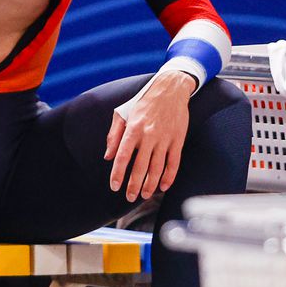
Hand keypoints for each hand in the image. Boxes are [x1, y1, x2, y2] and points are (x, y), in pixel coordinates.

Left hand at [105, 72, 194, 201]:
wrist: (170, 89)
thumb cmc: (143, 102)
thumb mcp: (122, 114)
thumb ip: (114, 136)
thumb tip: (108, 157)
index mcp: (133, 129)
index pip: (123, 157)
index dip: (118, 173)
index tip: (114, 186)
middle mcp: (149, 136)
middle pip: (140, 167)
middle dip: (134, 185)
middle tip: (129, 197)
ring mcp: (165, 139)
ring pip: (157, 168)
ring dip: (150, 184)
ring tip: (144, 195)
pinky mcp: (177, 140)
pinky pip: (174, 163)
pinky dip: (169, 176)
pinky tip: (163, 186)